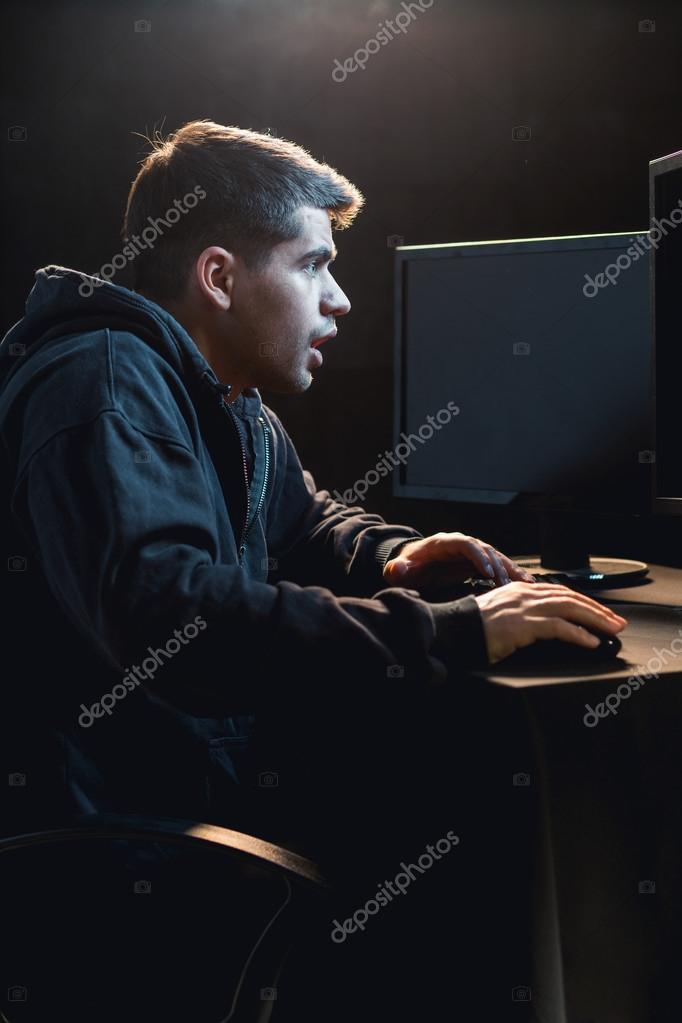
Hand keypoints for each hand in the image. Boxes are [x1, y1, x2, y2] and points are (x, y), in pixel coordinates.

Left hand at [383, 532, 534, 589]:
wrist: (412, 566)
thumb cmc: (408, 568)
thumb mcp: (399, 569)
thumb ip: (398, 569)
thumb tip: (397, 568)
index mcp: (444, 543)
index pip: (465, 544)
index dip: (478, 557)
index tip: (487, 573)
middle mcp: (462, 545)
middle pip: (486, 550)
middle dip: (499, 566)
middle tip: (509, 585)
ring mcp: (472, 553)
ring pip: (496, 557)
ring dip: (511, 570)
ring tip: (526, 585)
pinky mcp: (477, 563)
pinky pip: (498, 567)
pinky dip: (511, 574)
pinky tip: (526, 584)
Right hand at [474, 581, 627, 663]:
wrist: (455, 630)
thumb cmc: (474, 627)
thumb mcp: (501, 613)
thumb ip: (521, 613)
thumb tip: (543, 624)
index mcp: (521, 589)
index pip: (561, 592)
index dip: (584, 602)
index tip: (600, 613)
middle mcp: (526, 593)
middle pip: (571, 597)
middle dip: (598, 610)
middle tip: (616, 622)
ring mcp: (525, 607)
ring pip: (571, 609)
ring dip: (596, 620)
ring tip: (611, 631)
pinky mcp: (524, 624)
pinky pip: (560, 627)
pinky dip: (580, 634)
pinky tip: (592, 642)